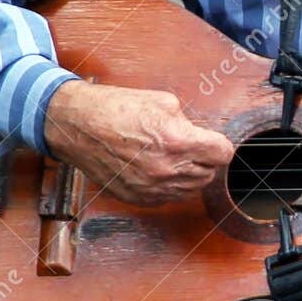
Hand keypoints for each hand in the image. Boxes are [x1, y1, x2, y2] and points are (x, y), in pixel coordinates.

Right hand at [43, 80, 234, 206]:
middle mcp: (167, 170)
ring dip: (189, 174)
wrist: (79, 126)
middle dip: (204, 159)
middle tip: (191, 146)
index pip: (222, 154)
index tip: (213, 142)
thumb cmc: (116, 109)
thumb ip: (188, 123)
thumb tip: (199, 136)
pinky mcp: (139, 198)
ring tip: (173, 157)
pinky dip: (169, 186)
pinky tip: (157, 168)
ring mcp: (152, 188)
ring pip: (191, 189)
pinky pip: (168, 198)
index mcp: (178, 141)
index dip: (219, 145)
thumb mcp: (163, 102)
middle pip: (209, 174)